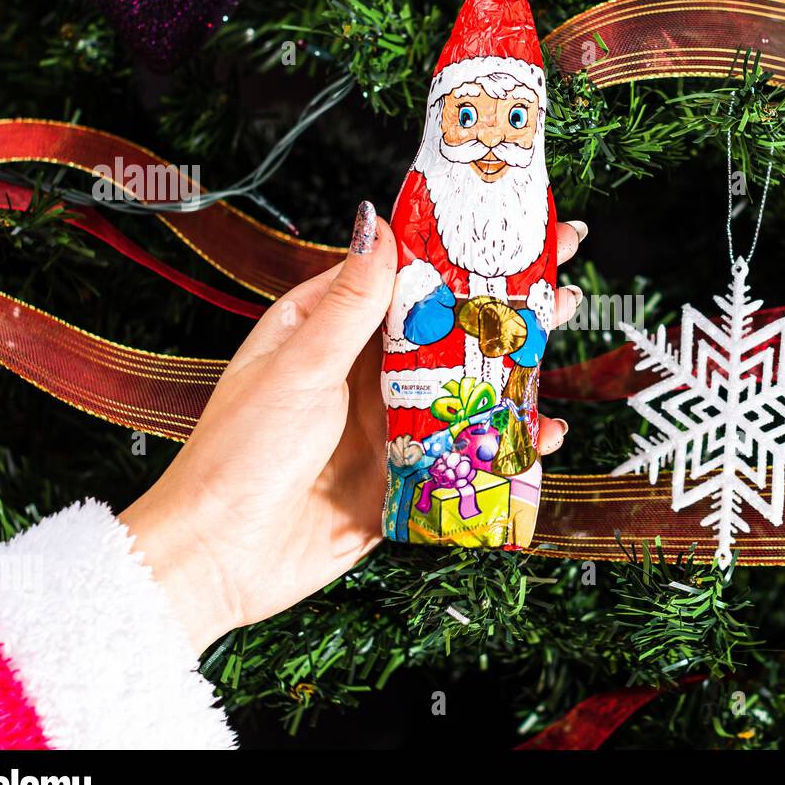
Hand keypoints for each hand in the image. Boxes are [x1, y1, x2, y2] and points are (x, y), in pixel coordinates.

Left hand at [120, 205, 587, 654]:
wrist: (221, 559)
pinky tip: (542, 432)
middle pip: (445, 327)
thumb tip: (378, 224)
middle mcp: (361, 372)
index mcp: (326, 330)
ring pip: (465, 384)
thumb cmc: (239, 456)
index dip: (456, 249)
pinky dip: (506, 439)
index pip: (402, 276)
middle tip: (563, 274)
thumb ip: (349, 304)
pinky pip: (466, 448)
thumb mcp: (299, 368)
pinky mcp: (406, 475)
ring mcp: (387, 423)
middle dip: (504, 302)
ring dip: (515, 365)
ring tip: (562, 337)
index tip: (506, 225)